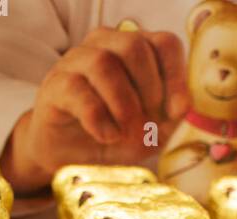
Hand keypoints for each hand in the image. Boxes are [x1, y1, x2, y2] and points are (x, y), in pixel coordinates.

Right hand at [0, 27, 188, 193]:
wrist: (69, 157)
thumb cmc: (114, 135)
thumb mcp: (151, 131)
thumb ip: (170, 116)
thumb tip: (181, 105)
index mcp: (135, 49)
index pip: (164, 43)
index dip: (175, 76)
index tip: (177, 111)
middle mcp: (104, 45)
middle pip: (134, 46)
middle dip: (148, 91)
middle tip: (146, 125)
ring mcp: (75, 62)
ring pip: (104, 63)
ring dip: (123, 105)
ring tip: (124, 134)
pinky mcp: (54, 86)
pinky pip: (78, 90)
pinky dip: (98, 118)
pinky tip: (106, 136)